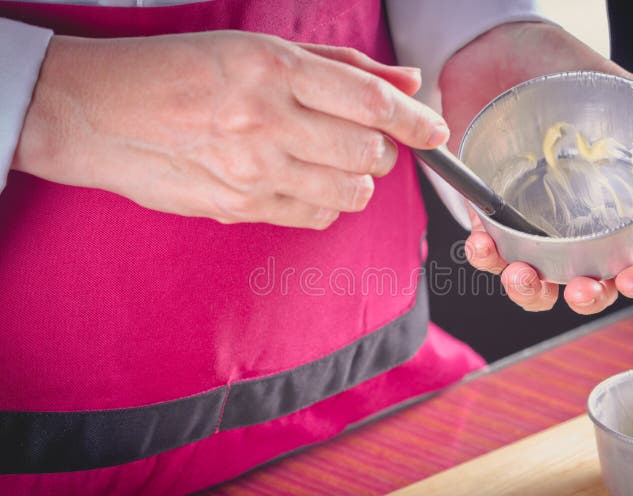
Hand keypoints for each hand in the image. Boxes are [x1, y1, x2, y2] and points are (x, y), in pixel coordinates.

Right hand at [12, 32, 449, 227]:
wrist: (102, 112)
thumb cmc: (179, 71)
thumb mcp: (258, 46)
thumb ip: (339, 64)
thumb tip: (403, 80)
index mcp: (274, 70)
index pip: (371, 102)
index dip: (416, 120)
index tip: (435, 129)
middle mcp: (268, 122)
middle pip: (368, 154)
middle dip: (382, 149)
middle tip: (366, 138)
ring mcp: (254, 171)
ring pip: (350, 193)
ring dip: (359, 180)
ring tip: (334, 162)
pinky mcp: (240, 208)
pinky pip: (316, 217)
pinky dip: (328, 204)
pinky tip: (308, 183)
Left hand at [441, 22, 632, 313]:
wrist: (501, 51)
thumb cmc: (568, 76)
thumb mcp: (624, 102)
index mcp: (615, 210)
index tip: (629, 280)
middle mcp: (574, 228)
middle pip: (586, 284)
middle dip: (585, 297)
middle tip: (579, 288)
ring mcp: (530, 226)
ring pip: (534, 282)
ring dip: (528, 291)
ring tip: (520, 273)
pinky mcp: (491, 216)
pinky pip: (489, 251)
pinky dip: (485, 256)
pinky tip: (482, 242)